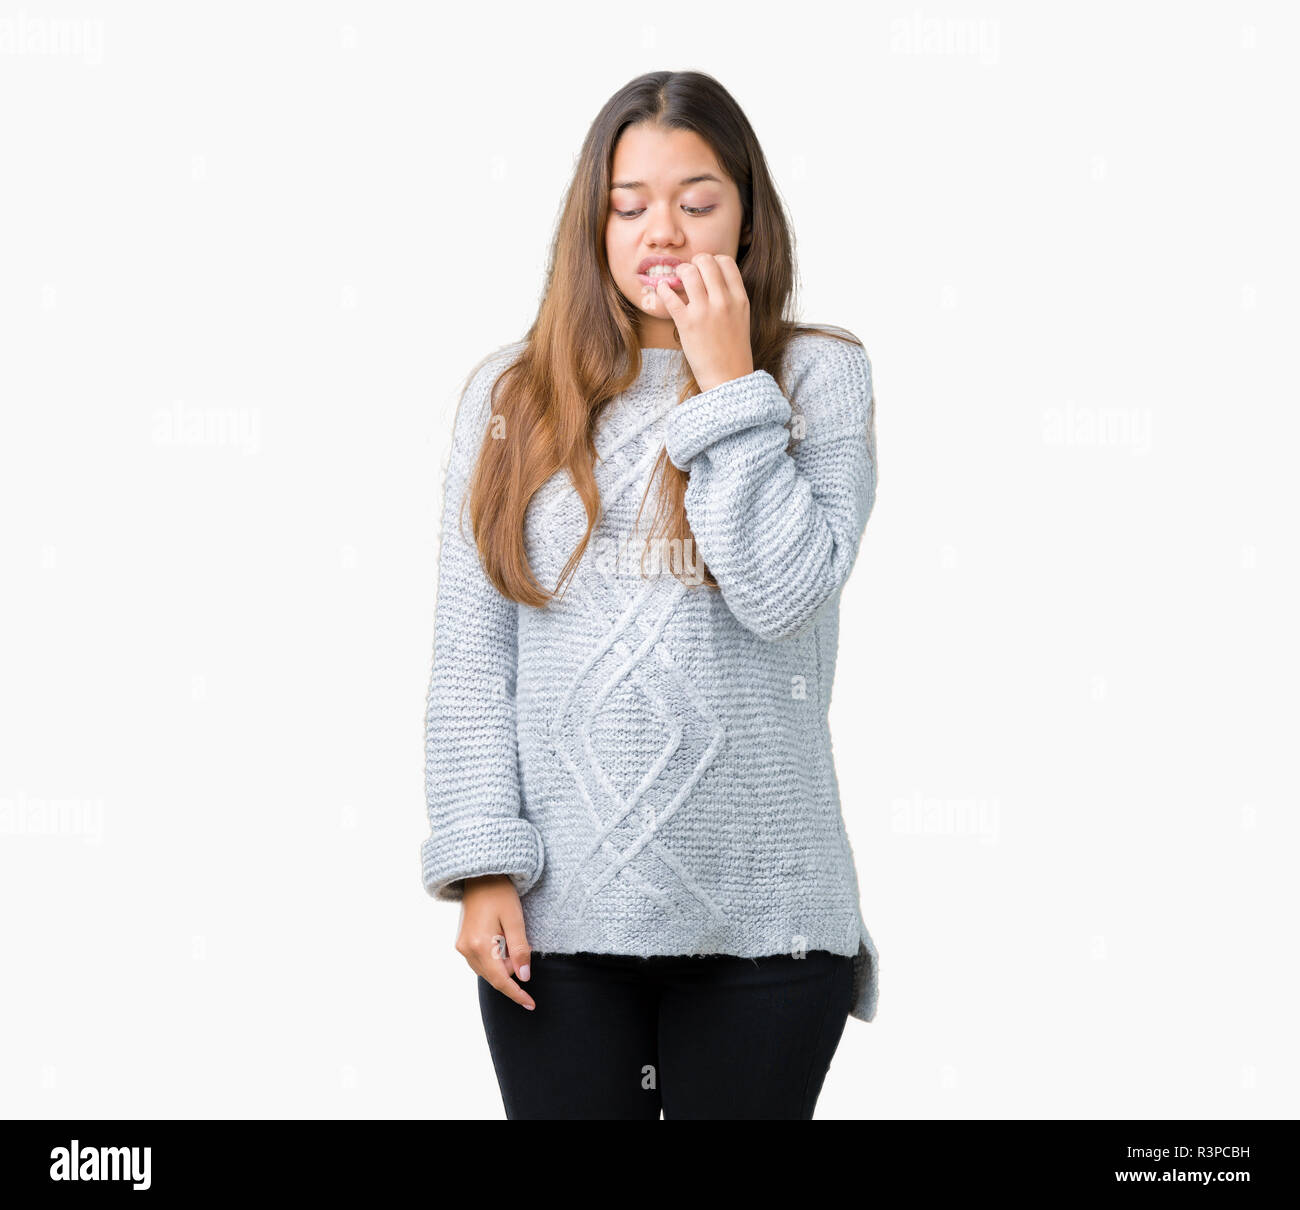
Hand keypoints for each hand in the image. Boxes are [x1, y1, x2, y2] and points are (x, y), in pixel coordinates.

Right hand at [456, 874, 535, 1009]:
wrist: (480, 875)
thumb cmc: (500, 893)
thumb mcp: (516, 920)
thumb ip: (520, 950)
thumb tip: (523, 977)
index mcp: (480, 945)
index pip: (500, 980)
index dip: (517, 994)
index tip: (531, 1004)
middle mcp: (466, 949)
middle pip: (494, 976)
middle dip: (511, 968)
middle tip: (521, 941)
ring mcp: (462, 946)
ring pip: (488, 970)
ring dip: (503, 962)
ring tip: (509, 936)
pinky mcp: (462, 942)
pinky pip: (481, 961)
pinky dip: (495, 957)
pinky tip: (501, 939)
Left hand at [654, 253, 753, 391]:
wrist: (728, 378)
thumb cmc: (733, 350)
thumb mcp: (741, 318)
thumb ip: (731, 297)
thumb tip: (714, 279)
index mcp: (740, 299)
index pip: (726, 262)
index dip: (713, 260)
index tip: (706, 269)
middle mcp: (724, 301)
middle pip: (706, 262)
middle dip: (694, 262)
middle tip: (689, 271)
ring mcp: (705, 312)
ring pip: (689, 273)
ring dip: (679, 271)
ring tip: (676, 279)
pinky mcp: (687, 324)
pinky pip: (670, 295)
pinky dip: (663, 289)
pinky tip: (662, 290)